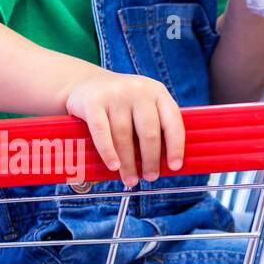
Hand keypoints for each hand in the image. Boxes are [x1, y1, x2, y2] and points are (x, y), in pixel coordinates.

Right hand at [63, 71, 184, 187]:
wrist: (87, 83)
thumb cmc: (123, 105)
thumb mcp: (144, 108)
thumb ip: (156, 128)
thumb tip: (164, 166)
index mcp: (157, 93)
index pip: (172, 122)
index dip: (175, 147)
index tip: (174, 167)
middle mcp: (138, 90)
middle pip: (149, 132)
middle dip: (151, 159)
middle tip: (150, 177)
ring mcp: (115, 94)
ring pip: (124, 135)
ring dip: (128, 162)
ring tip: (130, 179)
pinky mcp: (92, 101)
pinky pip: (101, 131)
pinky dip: (108, 151)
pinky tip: (113, 166)